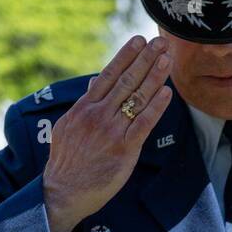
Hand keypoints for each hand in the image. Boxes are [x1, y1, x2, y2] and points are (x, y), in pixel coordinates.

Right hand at [42, 35, 173, 231]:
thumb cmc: (67, 162)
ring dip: (154, 77)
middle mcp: (97, 115)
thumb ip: (84, 104)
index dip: (126, 56)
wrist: (63, 191)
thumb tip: (95, 82)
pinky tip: (167, 93)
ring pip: (137, 98)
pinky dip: (156, 107)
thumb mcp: (68, 127)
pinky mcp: (124, 150)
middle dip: (145, 59)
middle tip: (161, 41)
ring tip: (168, 59)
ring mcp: (111, 131)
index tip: (139, 40)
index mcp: (83, 107)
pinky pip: (143, 124)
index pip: (108, 75)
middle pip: (126, 81)